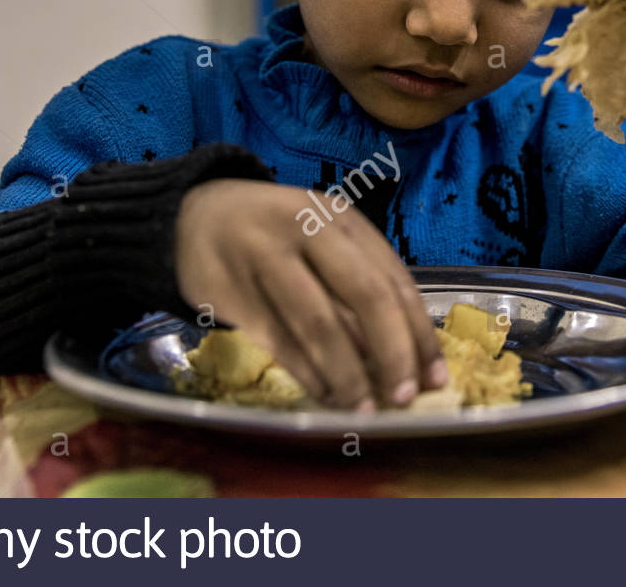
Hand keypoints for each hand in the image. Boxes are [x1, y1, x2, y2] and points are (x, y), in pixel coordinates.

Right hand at [173, 179, 446, 409]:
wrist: (191, 218)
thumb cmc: (275, 235)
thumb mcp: (321, 239)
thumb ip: (358, 283)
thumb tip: (401, 357)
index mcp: (339, 217)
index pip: (393, 278)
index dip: (418, 331)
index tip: (434, 375)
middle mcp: (307, 230)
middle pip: (364, 295)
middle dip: (392, 353)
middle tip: (405, 396)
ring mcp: (265, 258)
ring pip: (319, 324)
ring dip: (349, 374)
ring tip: (365, 408)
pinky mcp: (231, 292)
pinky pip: (279, 342)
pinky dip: (308, 375)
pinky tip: (327, 396)